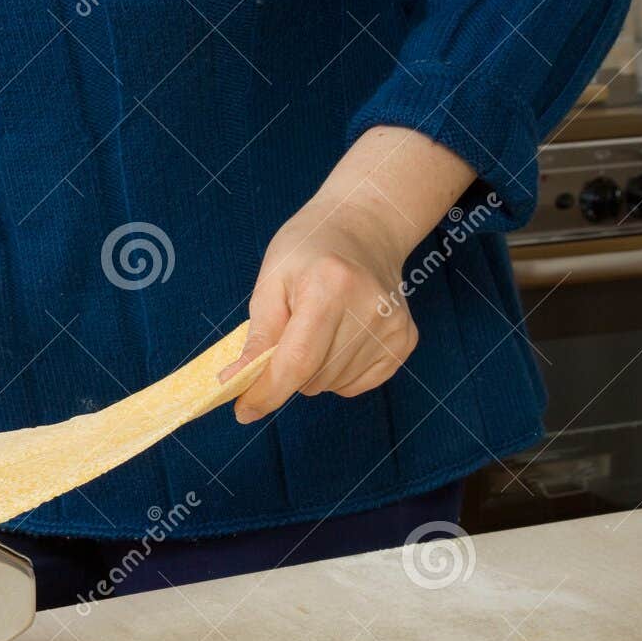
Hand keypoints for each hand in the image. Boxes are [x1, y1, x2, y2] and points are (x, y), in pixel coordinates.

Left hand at [218, 126, 476, 421]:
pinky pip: (355, 385)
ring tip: (316, 329)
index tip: (243, 410)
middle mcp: (370, 309)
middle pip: (313, 377)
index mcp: (330, 286)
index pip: (297, 361)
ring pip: (332, 385)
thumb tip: (236, 383)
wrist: (364, 230)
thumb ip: (258, 336)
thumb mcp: (271, 281)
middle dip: (285, 372)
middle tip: (284, 336)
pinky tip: (338, 337)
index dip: (267, 392)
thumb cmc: (308, 251)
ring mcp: (393, 327)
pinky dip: (336, 373)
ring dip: (312, 372)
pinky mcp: (405, 341)